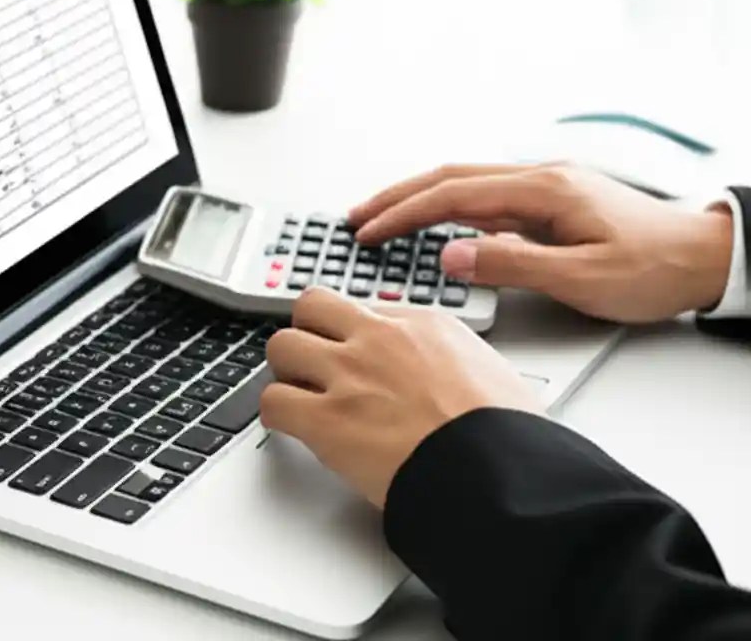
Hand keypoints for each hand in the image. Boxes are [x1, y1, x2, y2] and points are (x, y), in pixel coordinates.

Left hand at [260, 288, 539, 507]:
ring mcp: (349, 375)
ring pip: (282, 346)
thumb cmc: (506, 436)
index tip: (351, 351)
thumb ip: (453, 362)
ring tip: (303, 395)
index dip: (352, 334)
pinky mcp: (326, 420)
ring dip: (287, 372)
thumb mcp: (492, 371)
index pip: (364, 309)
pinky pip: (272, 402)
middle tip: (316, 364)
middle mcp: (380, 340)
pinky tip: (294, 427)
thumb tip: (445, 375)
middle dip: (309, 334)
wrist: (499, 473)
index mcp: (425, 325)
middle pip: (313, 305)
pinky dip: (277, 415)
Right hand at [348, 164, 733, 322]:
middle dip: (396, 197)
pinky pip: (483, 199)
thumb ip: (512, 263)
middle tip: (356, 219)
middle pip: (449, 178)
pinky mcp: (549, 203)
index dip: (403, 213)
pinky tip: (433, 226)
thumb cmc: (654, 268)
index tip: (369, 232)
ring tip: (382, 219)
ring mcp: (544, 188)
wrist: (704, 258)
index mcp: (543, 190)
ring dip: (418, 199)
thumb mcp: (582, 277)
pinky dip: (446, 208)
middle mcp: (540, 179)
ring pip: (463, 184)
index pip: (453, 195)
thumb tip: (452, 255)